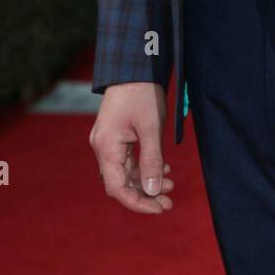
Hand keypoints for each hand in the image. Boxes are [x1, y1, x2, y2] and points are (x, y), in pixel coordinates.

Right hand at [89, 83, 173, 214]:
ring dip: (146, 180)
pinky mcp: (115, 134)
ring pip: (125, 171)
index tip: (159, 208)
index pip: (117, 188)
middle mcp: (102, 146)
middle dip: (144, 194)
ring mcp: (107, 140)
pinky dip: (144, 166)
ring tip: (171, 185)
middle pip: (120, 183)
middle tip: (168, 202)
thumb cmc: (142, 93)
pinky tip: (163, 167)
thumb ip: (152, 160)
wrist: (133, 65)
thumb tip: (153, 191)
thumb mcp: (151, 128)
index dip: (138, 203)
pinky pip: (127, 159)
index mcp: (106, 147)